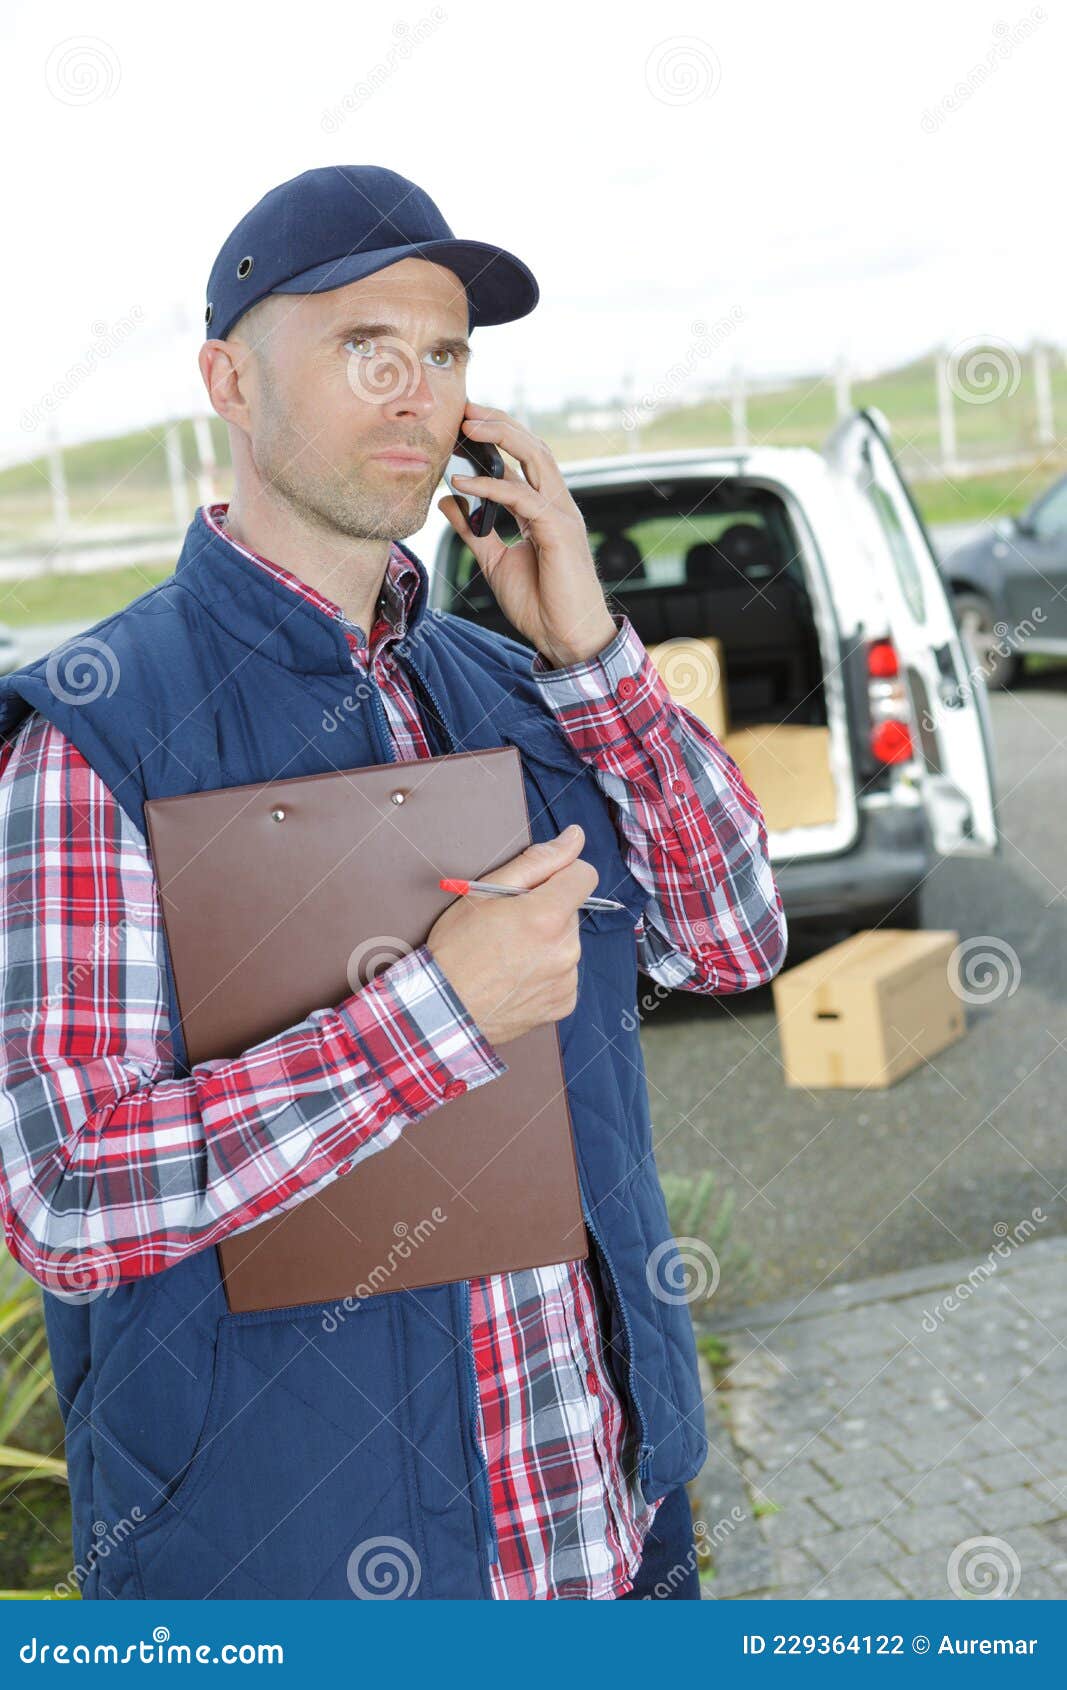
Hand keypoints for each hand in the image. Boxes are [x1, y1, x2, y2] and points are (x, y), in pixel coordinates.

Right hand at [425, 825, 599, 1046]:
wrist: (444, 1009)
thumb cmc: (456, 949)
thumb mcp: (485, 892)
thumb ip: (537, 861)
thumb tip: (575, 836)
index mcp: (548, 915)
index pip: (584, 875)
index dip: (560, 875)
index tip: (537, 887)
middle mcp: (566, 948)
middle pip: (571, 911)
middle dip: (546, 912)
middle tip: (509, 927)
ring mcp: (567, 979)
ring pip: (567, 943)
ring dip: (547, 943)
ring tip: (508, 956)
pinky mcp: (564, 1002)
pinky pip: (564, 974)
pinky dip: (546, 973)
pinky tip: (516, 978)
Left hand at [438, 401, 618, 667]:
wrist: (566, 638)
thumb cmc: (540, 603)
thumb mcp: (494, 561)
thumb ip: (474, 530)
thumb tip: (447, 501)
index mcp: (544, 509)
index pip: (521, 460)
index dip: (495, 437)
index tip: (463, 422)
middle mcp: (556, 504)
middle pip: (532, 446)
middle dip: (500, 422)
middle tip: (465, 408)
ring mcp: (561, 514)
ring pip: (535, 458)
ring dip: (501, 437)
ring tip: (466, 427)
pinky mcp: (559, 532)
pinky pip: (522, 498)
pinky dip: (491, 487)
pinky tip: (462, 483)